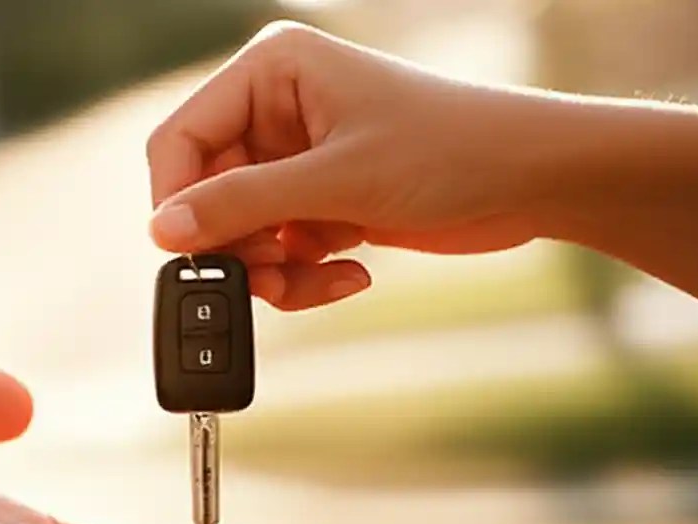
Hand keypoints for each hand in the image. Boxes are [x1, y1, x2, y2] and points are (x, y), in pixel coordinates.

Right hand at [146, 21, 563, 309]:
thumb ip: (242, 204)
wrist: (534, 181)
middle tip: (268, 274)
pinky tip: (351, 273)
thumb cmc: (452, 149)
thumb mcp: (337, 180)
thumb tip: (163, 231)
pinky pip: (282, 251)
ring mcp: (301, 160)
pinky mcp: (324, 201)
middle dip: (238, 243)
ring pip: (244, 232)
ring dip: (273, 270)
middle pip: (208, 192)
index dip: (177, 199)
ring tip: (315, 278)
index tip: (187, 253)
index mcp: (273, 71)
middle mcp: (279, 110)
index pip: (182, 137)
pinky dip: (304, 275)